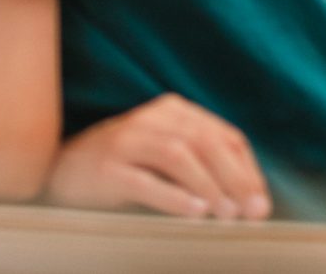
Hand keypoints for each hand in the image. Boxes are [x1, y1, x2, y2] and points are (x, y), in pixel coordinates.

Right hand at [44, 94, 269, 220]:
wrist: (65, 173)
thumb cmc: (127, 169)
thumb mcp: (167, 159)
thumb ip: (205, 169)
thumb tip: (251, 202)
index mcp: (172, 111)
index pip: (224, 134)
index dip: (248, 170)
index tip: (260, 204)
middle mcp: (149, 118)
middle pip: (204, 141)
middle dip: (234, 178)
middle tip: (250, 212)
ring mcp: (124, 140)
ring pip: (177, 154)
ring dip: (208, 185)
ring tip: (226, 214)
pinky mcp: (106, 168)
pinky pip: (144, 180)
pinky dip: (174, 197)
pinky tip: (194, 213)